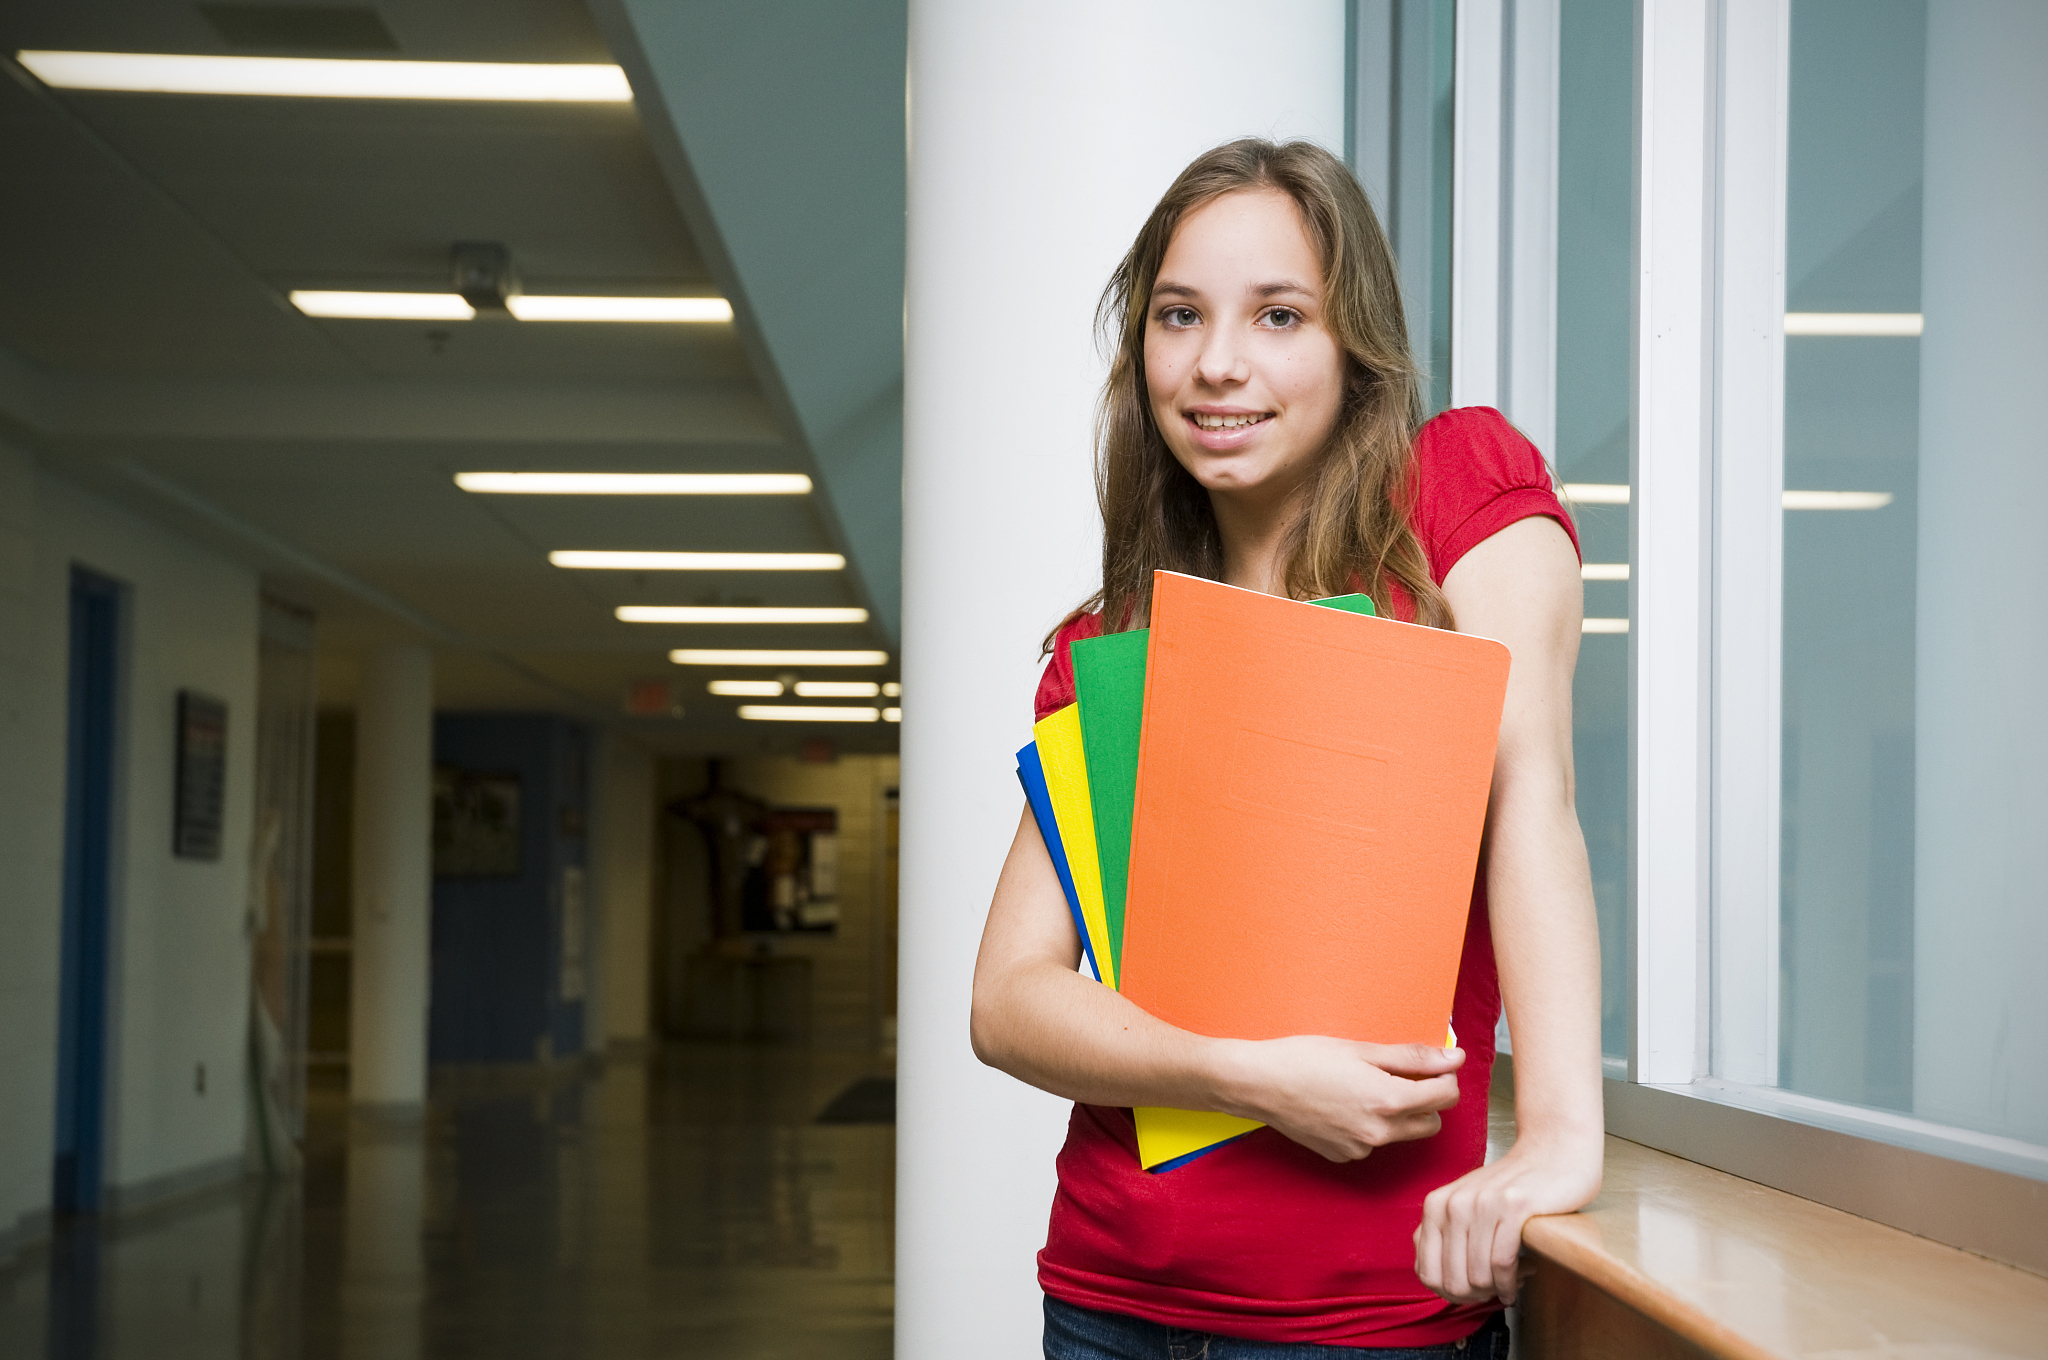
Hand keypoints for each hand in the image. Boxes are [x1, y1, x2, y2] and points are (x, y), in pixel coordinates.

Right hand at [1212, 1036, 1464, 1161]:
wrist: (1257, 1084)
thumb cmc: (1303, 1058)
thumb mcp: (1361, 1049)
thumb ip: (1412, 1057)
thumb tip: (1454, 1058)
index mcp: (1389, 1101)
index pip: (1446, 1096)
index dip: (1445, 1075)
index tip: (1432, 1063)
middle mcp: (1379, 1133)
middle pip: (1431, 1122)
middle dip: (1427, 1099)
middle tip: (1402, 1074)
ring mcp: (1360, 1149)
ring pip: (1401, 1134)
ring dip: (1398, 1114)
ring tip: (1365, 1087)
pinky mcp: (1342, 1156)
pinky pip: (1372, 1142)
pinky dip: (1369, 1125)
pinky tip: (1343, 1104)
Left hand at [1412, 1137, 1602, 1304]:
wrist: (1553, 1154)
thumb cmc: (1512, 1188)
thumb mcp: (1466, 1206)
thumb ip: (1445, 1236)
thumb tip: (1435, 1281)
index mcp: (1435, 1205)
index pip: (1426, 1273)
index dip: (1450, 1294)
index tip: (1471, 1293)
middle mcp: (1453, 1204)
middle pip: (1453, 1281)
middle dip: (1477, 1296)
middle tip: (1496, 1289)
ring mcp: (1482, 1204)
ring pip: (1478, 1276)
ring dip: (1499, 1288)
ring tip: (1514, 1277)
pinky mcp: (1513, 1207)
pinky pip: (1503, 1263)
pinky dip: (1512, 1282)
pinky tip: (1523, 1277)